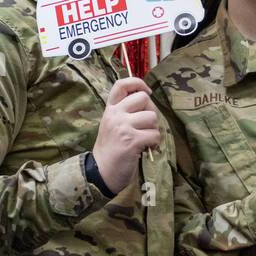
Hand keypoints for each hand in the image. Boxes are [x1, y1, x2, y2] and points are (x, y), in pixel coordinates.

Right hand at [92, 78, 160, 193]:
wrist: (101, 173)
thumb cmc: (111, 149)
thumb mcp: (113, 125)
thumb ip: (126, 111)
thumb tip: (149, 100)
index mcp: (110, 109)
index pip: (122, 84)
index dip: (138, 83)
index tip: (146, 91)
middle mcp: (115, 114)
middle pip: (144, 98)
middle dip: (151, 111)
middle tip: (146, 126)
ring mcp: (123, 127)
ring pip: (152, 117)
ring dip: (153, 129)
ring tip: (144, 139)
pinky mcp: (132, 141)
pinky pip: (155, 134)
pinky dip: (154, 143)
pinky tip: (146, 148)